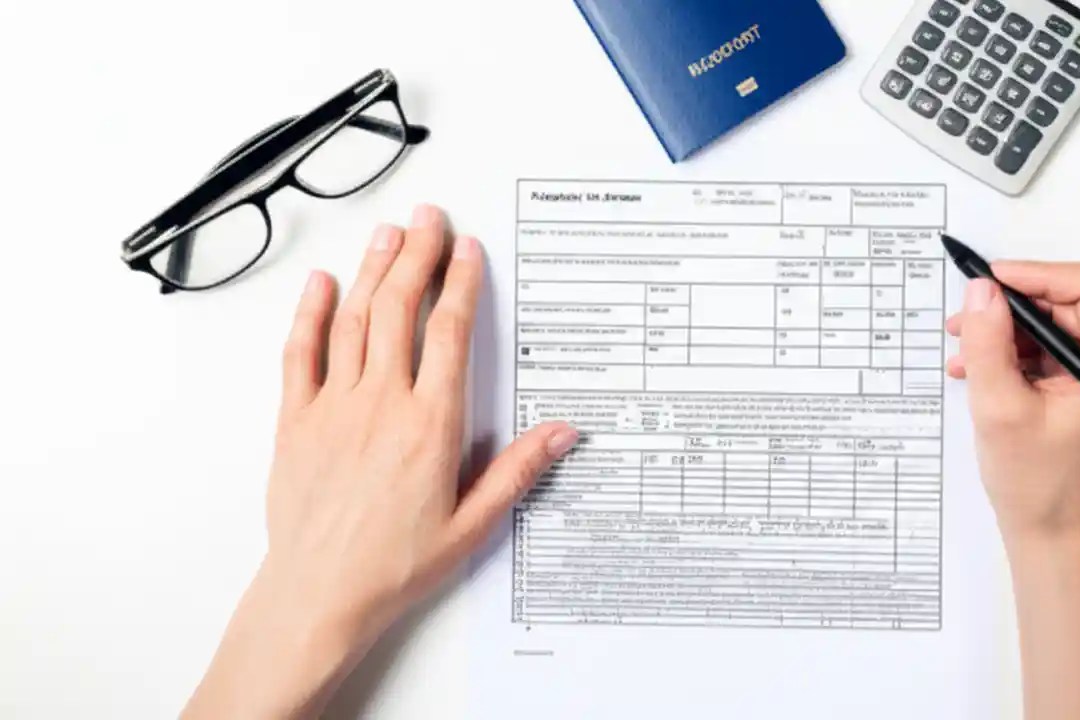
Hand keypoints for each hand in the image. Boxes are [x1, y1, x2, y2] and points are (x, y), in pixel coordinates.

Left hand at [183, 205, 578, 718]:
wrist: (320, 594)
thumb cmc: (394, 565)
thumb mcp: (472, 524)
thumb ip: (516, 470)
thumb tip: (561, 432)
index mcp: (429, 425)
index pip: (449, 334)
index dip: (461, 284)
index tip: (468, 251)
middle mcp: (381, 404)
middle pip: (400, 311)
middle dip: (418, 257)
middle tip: (430, 219)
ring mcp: (333, 407)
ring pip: (354, 321)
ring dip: (374, 271)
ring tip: (389, 235)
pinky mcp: (296, 421)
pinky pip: (300, 354)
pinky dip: (310, 314)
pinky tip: (321, 285)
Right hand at [946, 262, 1079, 546]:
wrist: (1056, 537)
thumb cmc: (1042, 488)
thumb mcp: (1000, 408)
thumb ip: (989, 343)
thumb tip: (982, 292)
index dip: (1038, 275)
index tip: (993, 281)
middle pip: (1073, 302)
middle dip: (1014, 306)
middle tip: (969, 318)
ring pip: (1059, 324)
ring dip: (1009, 332)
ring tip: (968, 351)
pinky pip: (1056, 350)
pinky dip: (1017, 353)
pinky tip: (983, 370)